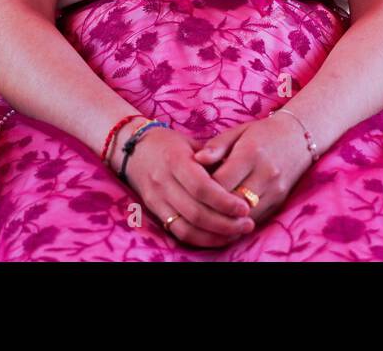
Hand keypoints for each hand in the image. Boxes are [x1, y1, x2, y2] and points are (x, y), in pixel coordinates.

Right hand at [119, 126, 255, 248]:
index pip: (201, 187)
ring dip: (215, 236)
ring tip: (238, 233)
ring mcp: (156, 200)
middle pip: (195, 212)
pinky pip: (178, 232)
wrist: (134, 149)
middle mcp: (163, 182)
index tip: (244, 208)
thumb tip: (241, 178)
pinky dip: (201, 239)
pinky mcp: (154, 212)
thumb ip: (214, 158)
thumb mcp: (193, 143)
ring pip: (186, 228)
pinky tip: (219, 238)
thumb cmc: (171, 144)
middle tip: (248, 224)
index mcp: (175, 160)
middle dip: (225, 223)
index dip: (224, 201)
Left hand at [193, 114, 315, 225]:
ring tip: (207, 218)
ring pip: (244, 216)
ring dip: (225, 220)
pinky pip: (256, 219)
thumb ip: (216, 146)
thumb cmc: (262, 133)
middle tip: (194, 209)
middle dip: (212, 209)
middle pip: (232, 202)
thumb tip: (196, 160)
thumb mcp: (237, 132)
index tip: (189, 190)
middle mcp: (265, 173)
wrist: (299, 136)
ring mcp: (275, 189)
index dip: (202, 191)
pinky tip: (225, 221)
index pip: (220, 182)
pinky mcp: (280, 201)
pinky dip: (239, 223)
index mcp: (250, 153)